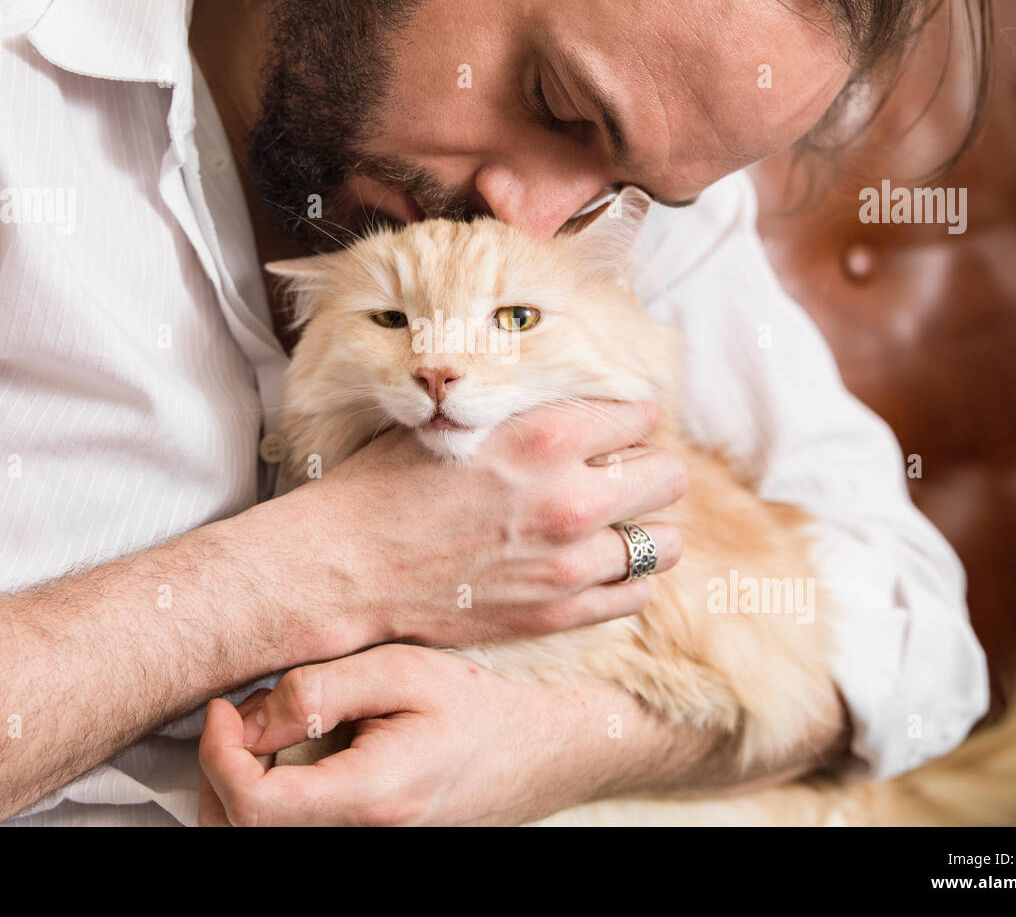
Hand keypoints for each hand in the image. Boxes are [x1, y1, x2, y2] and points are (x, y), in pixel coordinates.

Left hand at [197, 644, 629, 825]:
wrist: (530, 755)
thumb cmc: (473, 708)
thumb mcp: (400, 671)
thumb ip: (320, 690)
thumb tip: (251, 721)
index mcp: (367, 797)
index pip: (252, 806)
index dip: (218, 755)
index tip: (224, 708)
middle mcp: (357, 839)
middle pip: (240, 831)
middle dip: (220, 769)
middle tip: (247, 713)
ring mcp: (358, 847)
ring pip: (256, 837)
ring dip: (240, 783)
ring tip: (272, 728)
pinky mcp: (357, 842)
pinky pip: (286, 832)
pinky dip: (266, 798)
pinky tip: (289, 754)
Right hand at [253, 400, 685, 653]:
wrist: (346, 565)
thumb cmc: (387, 484)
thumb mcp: (458, 422)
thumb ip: (528, 415)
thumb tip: (576, 404)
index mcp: (545, 436)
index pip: (641, 415)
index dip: (628, 419)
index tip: (612, 429)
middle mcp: (569, 498)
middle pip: (669, 475)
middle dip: (647, 468)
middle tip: (617, 473)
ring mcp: (568, 563)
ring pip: (665, 543)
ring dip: (644, 528)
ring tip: (611, 524)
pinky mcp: (557, 612)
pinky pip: (635, 595)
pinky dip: (623, 578)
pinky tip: (592, 565)